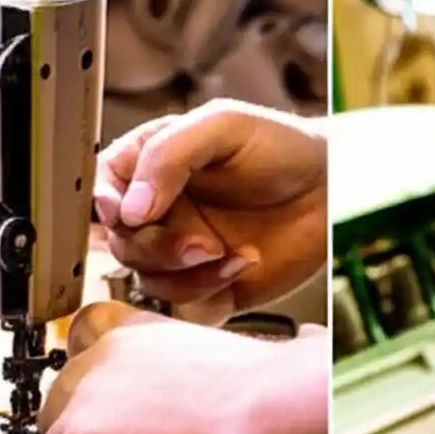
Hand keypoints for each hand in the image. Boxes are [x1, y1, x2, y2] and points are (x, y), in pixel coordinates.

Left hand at [17, 302, 327, 433]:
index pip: (89, 341)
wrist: (267, 415)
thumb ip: (227, 364)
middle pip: (61, 398)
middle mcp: (107, 359)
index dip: (85, 376)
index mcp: (143, 333)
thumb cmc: (270, 394)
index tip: (89, 396)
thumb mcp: (234, 364)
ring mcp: (89, 405)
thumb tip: (302, 341)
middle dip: (72, 430)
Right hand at [95, 99, 327, 324]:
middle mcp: (160, 214)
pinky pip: (184, 307)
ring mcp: (183, 253)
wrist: (334, 187)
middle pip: (122, 246)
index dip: (110, 209)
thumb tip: (129, 207)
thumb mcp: (221, 126)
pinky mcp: (210, 286)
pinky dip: (209, 293)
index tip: (130, 216)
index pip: (101, 193)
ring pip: (149, 281)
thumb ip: (168, 156)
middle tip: (201, 241)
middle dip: (158, 248)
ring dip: (187, 274)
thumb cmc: (280, 146)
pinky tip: (243, 264)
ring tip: (229, 252)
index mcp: (149, 169)